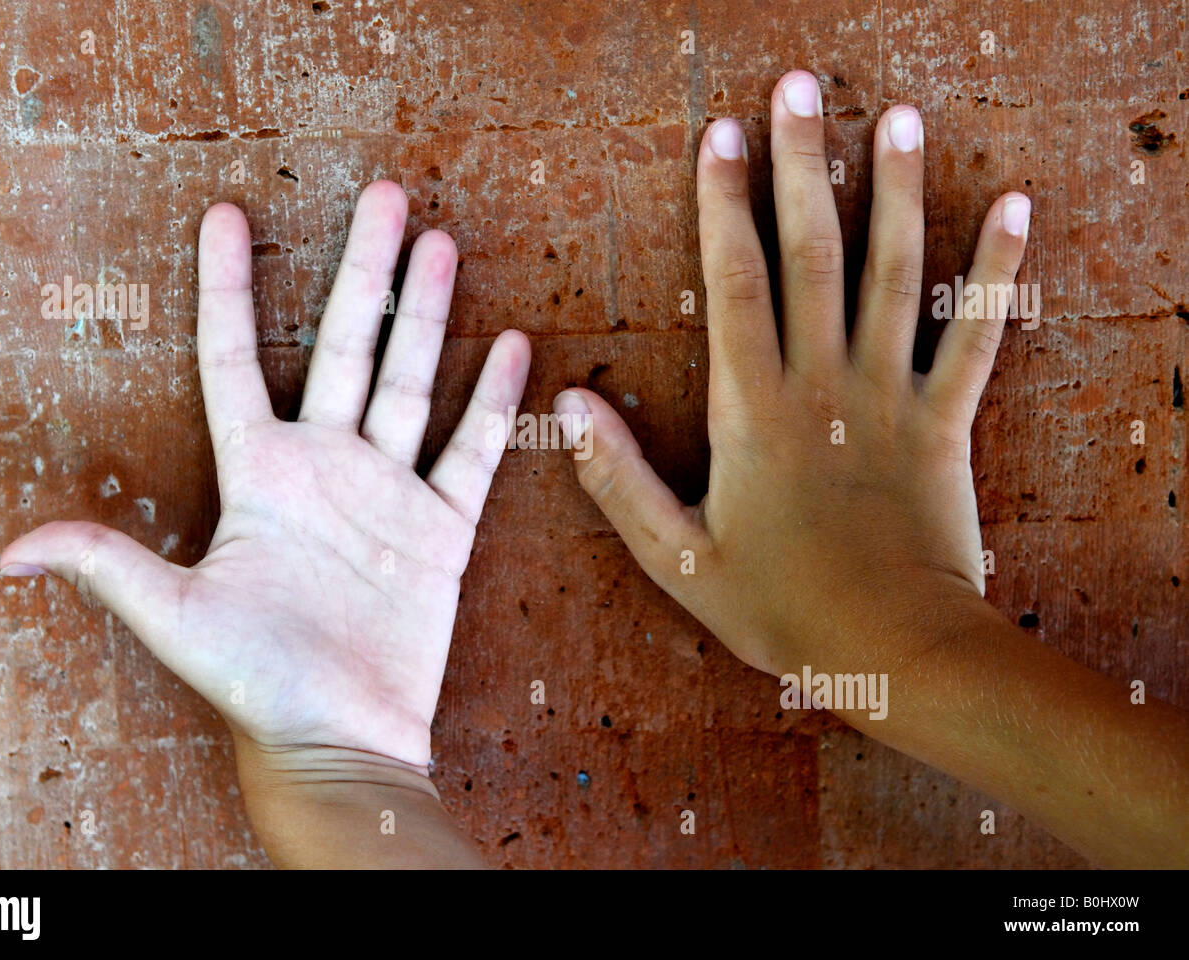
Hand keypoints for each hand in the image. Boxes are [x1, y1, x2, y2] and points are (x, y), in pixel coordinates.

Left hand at [1, 181, 530, 773]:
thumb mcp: (177, 618)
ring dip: (429, 314)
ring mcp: (389, 492)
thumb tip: (14, 548)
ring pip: (411, 382)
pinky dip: (492, 402)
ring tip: (443, 244)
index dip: (230, 289)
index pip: (237, 361)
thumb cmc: (256, 682)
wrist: (340, 737)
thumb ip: (111, 567)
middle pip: (347, 347)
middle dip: (365, 270)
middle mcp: (326, 467)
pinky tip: (511, 346)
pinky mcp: (442, 527)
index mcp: (261, 475)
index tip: (224, 214)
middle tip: (385, 194)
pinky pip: (473, 451)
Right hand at [555, 70, 1029, 676]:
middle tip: (798, 87)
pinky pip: (975, 333)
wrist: (892, 652)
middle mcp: (823, 383)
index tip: (719, 135)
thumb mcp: (678, 558)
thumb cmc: (779, 610)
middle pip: (813, 253)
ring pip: (894, 275)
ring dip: (896, 191)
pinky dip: (995, 270)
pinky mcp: (944, 420)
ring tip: (896, 117)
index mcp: (753, 411)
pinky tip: (1014, 206)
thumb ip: (617, 481)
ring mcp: (891, 395)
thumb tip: (565, 404)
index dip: (724, 204)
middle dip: (802, 165)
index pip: (735, 284)